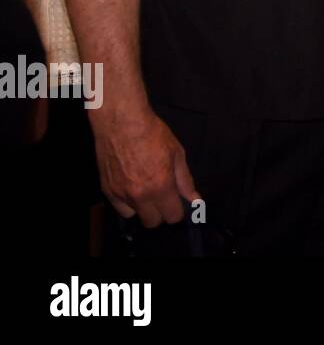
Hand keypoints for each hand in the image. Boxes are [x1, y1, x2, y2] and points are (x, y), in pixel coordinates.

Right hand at [91, 108, 199, 228]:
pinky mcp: (107, 190)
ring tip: (146, 190)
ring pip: (136, 215)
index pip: (172, 216)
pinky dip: (127, 202)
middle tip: (163, 197)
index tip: (177, 202)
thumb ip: (185, 180)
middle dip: (161, 212)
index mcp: (161, 186)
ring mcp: (121, 194)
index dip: (178, 210)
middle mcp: (140, 195)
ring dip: (143, 208)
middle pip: (153, 222)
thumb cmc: (153, 133)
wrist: (122, 122)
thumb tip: (194, 199)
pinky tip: (132, 187)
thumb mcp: (177, 153)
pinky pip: (120, 208)